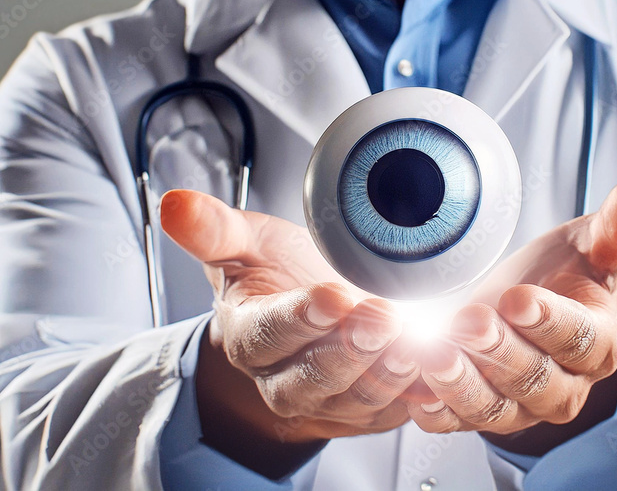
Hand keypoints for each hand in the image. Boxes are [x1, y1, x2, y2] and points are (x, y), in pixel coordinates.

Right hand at [160, 190, 418, 476]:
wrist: (304, 326)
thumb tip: (176, 202)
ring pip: (357, 397)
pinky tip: (440, 364)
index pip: (268, 334)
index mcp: (250, 337)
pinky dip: (419, 389)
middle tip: (383, 316)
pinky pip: (396, 409)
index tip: (332, 294)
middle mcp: (284, 379)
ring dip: (387, 372)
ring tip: (415, 340)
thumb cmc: (276, 278)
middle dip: (350, 347)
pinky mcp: (369, 413)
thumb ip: (215, 228)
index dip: (300, 317)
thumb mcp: (245, 246)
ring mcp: (330, 402)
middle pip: (314, 375)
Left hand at [405, 173, 616, 450]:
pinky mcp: (479, 418)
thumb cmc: (562, 277)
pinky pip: (457, 423)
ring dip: (462, 385)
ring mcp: (520, 408)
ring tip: (433, 356)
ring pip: (494, 407)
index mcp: (597, 343)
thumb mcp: (591, 245)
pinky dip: (435, 410)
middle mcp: (563, 385)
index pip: (578, 338)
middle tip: (468, 321)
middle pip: (533, 377)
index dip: (547, 321)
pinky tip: (414, 392)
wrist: (523, 312)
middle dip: (499, 350)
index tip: (517, 298)